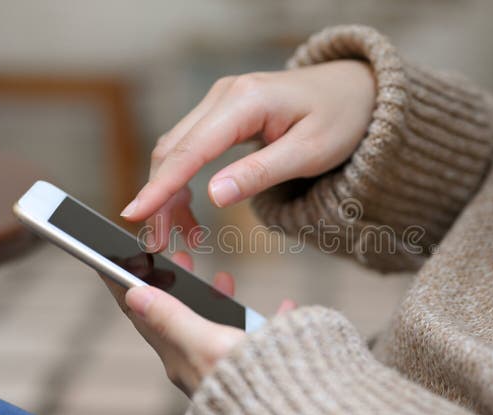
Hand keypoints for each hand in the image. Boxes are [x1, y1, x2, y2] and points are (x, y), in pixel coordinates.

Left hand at [101, 252, 295, 395]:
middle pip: (177, 315)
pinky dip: (263, 321)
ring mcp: (223, 366)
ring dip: (216, 300)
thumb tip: (135, 294)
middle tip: (179, 259)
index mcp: (178, 354)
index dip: (123, 286)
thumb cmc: (245, 387)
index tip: (110, 263)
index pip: (140, 314)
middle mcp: (196, 361)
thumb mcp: (206, 344)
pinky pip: (256, 339)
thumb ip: (173, 318)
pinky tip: (282, 307)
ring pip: (214, 326)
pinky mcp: (253, 369)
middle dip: (175, 285)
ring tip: (223, 279)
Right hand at [120, 60, 376, 248]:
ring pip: (177, 150)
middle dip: (160, 198)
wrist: (357, 91)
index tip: (134, 215)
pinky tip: (194, 212)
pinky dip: (185, 181)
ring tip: (183, 237)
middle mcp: (225, 95)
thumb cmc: (342, 119)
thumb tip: (212, 196)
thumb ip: (260, 173)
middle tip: (159, 244)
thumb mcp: (310, 153)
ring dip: (171, 193)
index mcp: (245, 101)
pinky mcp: (224, 113)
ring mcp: (222, 101)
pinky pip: (193, 148)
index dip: (160, 186)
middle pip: (173, 149)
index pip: (189, 149)